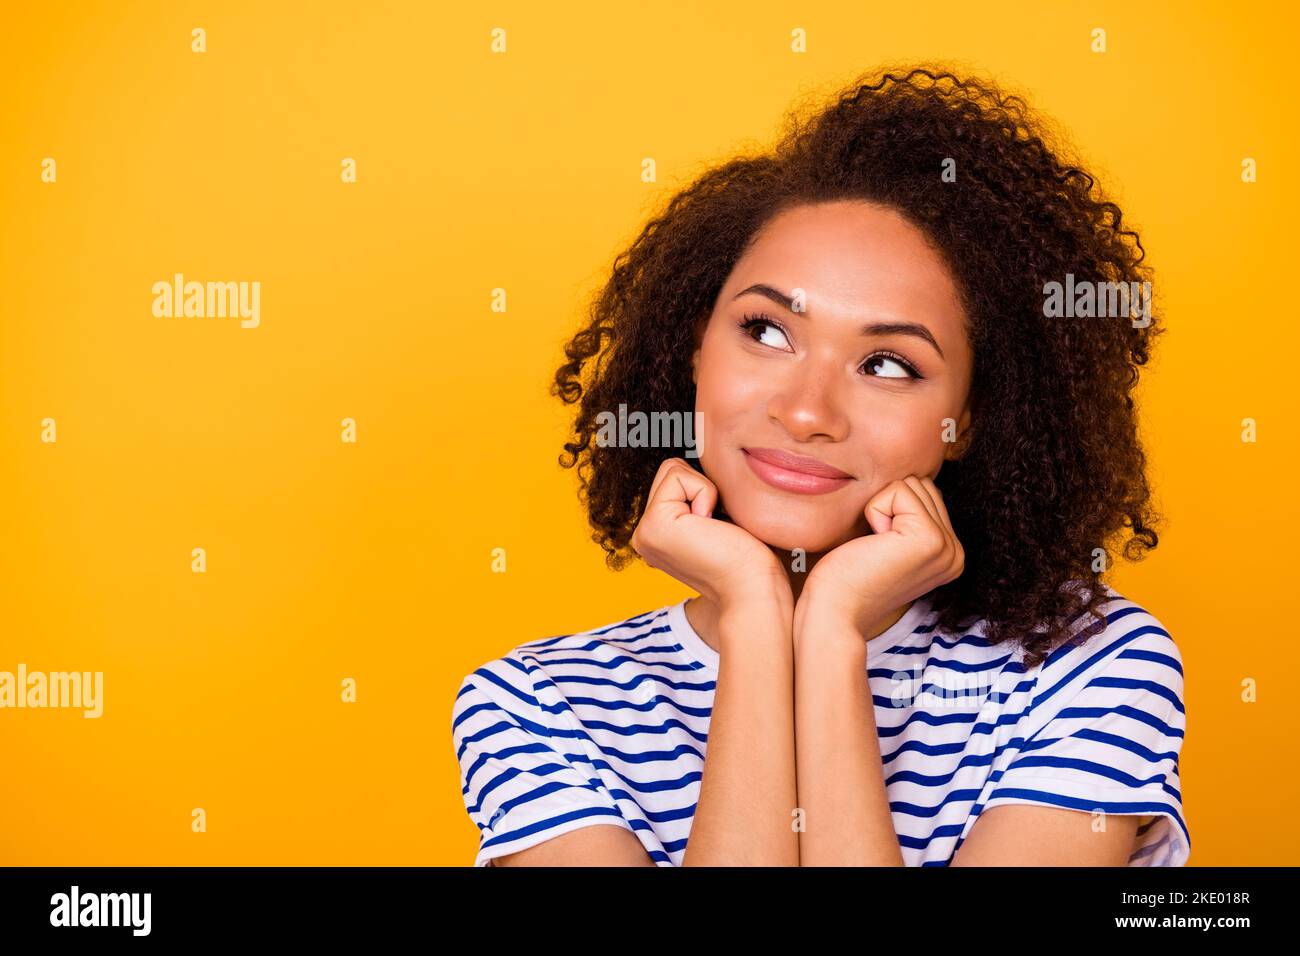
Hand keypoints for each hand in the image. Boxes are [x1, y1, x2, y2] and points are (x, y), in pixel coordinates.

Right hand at [630, 457, 788, 611]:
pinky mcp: (653, 526)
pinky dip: (705, 493)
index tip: (718, 528)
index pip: (675, 478)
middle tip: (717, 528)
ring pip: (672, 468)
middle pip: (670, 469)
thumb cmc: (750, 556)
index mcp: (658, 535)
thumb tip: (699, 454)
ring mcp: (644, 533)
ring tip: (713, 528)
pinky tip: (710, 528)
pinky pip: (679, 475)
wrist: (756, 588)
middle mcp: (644, 536)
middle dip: (703, 487)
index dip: (707, 490)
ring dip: (705, 491)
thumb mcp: (717, 518)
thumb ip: (697, 496)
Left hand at [798, 475, 963, 638]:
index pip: (926, 495)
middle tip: (876, 547)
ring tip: (875, 547)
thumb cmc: (847, 577)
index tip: (880, 550)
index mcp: (949, 554)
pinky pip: (898, 490)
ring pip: (912, 484)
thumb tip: (911, 482)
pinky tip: (873, 544)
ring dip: (881, 508)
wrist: (834, 613)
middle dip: (889, 506)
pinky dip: (875, 510)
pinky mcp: (929, 539)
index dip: (891, 511)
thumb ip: (909, 519)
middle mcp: (956, 553)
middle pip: (922, 485)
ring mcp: (947, 547)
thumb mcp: (890, 546)